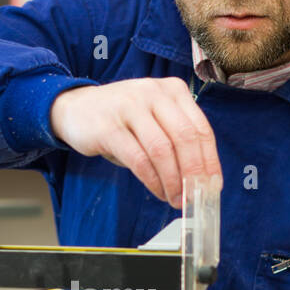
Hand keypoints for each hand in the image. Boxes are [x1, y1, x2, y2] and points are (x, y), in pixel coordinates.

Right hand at [50, 78, 221, 207]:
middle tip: (195, 198)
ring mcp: (130, 107)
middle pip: (185, 138)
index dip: (210, 161)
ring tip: (175, 199)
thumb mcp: (154, 119)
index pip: (201, 128)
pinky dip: (152, 180)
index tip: (213, 187)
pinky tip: (157, 191)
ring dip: (172, 181)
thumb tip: (201, 179)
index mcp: (173, 90)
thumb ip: (177, 139)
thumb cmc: (122, 120)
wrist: (76, 108)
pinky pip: (138, 159)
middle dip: (194, 174)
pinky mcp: (109, 126)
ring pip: (162, 150)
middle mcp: (153, 93)